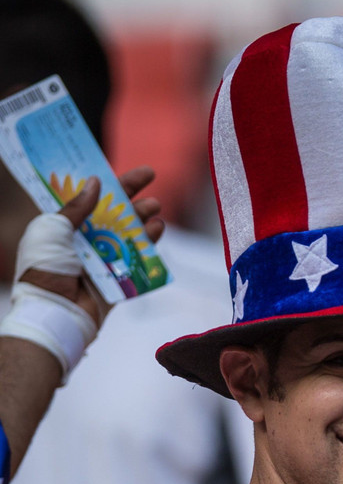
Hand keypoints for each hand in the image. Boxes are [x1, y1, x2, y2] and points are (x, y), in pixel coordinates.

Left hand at [17, 167, 162, 325]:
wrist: (55, 310)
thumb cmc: (45, 268)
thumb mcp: (52, 229)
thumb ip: (76, 207)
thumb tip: (96, 183)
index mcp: (66, 226)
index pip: (93, 198)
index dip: (114, 183)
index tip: (138, 173)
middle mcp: (86, 240)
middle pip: (115, 214)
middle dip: (134, 201)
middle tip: (152, 189)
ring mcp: (104, 258)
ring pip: (129, 233)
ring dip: (143, 219)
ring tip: (155, 209)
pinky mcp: (119, 277)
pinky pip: (138, 257)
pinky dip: (149, 243)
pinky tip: (156, 230)